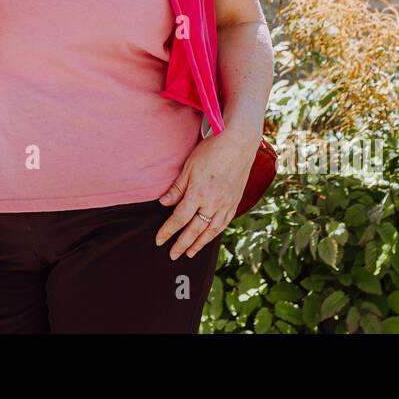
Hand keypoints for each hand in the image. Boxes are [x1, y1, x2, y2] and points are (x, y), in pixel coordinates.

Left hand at [155, 130, 257, 259]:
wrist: (239, 143)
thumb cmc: (212, 151)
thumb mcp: (189, 166)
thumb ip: (177, 188)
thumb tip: (164, 203)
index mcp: (198, 192)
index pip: (179, 218)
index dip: (168, 231)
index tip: (159, 240)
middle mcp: (213, 202)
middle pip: (194, 229)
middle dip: (182, 244)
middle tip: (172, 255)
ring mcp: (225, 204)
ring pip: (210, 231)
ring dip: (199, 244)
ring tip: (189, 253)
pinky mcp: (234, 202)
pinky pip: (223, 223)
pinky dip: (214, 234)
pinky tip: (208, 238)